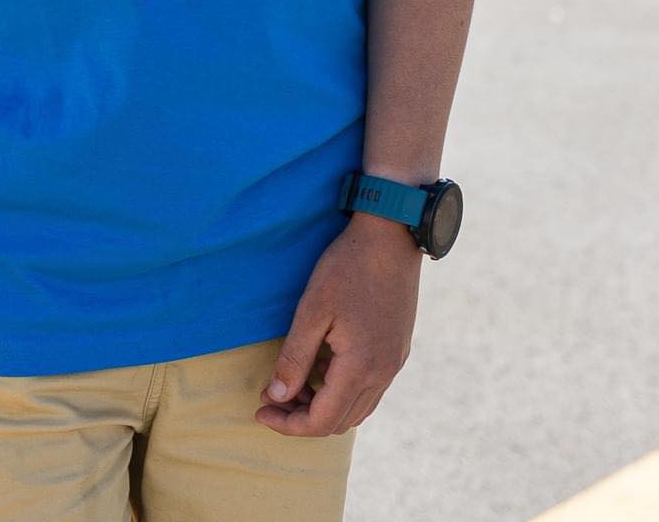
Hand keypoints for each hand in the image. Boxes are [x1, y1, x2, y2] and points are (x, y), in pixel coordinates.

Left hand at [254, 213, 421, 436]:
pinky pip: (370, 387)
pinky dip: (342, 388)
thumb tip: (277, 397)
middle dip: (302, 416)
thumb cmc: (348, 266)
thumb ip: (295, 358)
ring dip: (324, 404)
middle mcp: (383, 373)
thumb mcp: (313, 309)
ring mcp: (394, 362)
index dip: (287, 425)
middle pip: (339, 421)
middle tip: (273, 394)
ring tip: (294, 380)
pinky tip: (323, 363)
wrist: (393, 234)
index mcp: (361, 367)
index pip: (321, 422)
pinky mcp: (398, 349)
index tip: (260, 410)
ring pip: (357, 407)